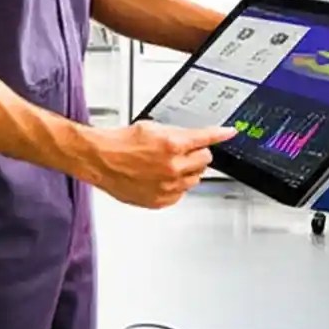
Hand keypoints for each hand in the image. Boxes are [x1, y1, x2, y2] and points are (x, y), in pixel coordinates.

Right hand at [82, 121, 237, 208]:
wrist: (99, 159)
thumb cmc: (118, 143)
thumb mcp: (150, 127)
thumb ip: (175, 133)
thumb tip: (191, 138)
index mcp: (171, 145)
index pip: (206, 138)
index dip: (221, 134)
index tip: (229, 133)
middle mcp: (172, 167)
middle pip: (204, 160)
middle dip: (197, 153)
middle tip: (184, 150)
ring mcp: (167, 186)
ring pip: (195, 179)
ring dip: (187, 170)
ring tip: (167, 164)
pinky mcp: (160, 200)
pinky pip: (180, 193)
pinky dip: (176, 185)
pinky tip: (160, 177)